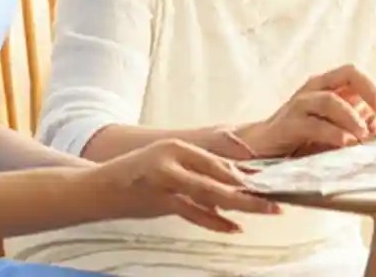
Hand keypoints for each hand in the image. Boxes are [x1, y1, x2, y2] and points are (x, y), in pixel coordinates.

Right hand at [86, 139, 280, 232]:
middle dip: (252, 189)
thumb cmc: (137, 178)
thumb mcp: (168, 165)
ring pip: (211, 193)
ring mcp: (165, 178)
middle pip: (221, 175)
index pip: (221, 159)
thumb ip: (197, 171)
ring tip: (267, 210)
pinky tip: (235, 227)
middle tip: (277, 200)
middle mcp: (173, 158)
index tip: (272, 180)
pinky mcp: (158, 199)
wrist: (98, 189)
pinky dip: (216, 221)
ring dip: (242, 204)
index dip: (248, 170)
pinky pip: (193, 212)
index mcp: (178, 147)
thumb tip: (234, 180)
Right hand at [235, 64, 375, 158]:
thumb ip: (358, 118)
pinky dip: (334, 134)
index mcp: (325, 85)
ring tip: (364, 134)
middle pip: (347, 73)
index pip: (354, 73)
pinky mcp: (289, 124)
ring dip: (352, 117)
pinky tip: (346, 144)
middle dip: (370, 89)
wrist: (261, 146)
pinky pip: (314, 124)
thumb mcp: (333, 124)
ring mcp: (300, 105)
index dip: (375, 86)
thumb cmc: (301, 135)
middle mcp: (313, 88)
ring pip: (331, 99)